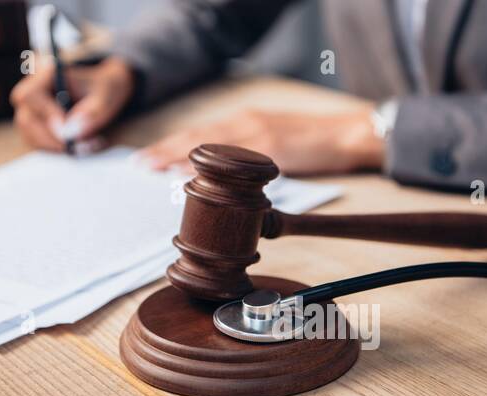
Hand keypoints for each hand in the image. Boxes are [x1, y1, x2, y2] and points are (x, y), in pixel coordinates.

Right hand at [10, 56, 135, 152]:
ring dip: (55, 147)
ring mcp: (29, 110)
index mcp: (46, 73)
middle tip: (78, 147)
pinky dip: (56, 149)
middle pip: (26, 120)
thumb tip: (69, 133)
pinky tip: (77, 146)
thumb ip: (91, 112)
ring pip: (29, 135)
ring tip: (85, 146)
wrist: (103, 91)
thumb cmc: (104, 87)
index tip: (66, 131)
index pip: (30, 96)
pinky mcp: (33, 126)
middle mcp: (32, 90)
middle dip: (51, 139)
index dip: (46, 116)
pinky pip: (36, 143)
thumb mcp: (107, 95)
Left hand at [138, 109, 383, 174]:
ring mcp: (257, 134)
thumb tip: (219, 181)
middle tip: (139, 163)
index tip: (148, 156)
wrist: (347, 134)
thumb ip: (245, 160)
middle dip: (165, 150)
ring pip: (208, 145)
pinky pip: (231, 158)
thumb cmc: (312, 144)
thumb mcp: (273, 146)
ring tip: (151, 166)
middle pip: (197, 138)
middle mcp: (246, 123)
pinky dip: (207, 165)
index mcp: (246, 123)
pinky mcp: (271, 147)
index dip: (173, 145)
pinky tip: (188, 170)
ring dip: (177, 155)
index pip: (202, 135)